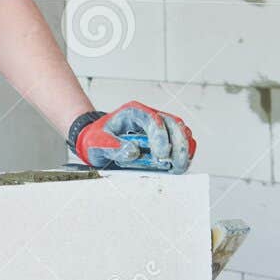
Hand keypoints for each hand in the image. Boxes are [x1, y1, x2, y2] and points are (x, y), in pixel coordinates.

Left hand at [73, 101, 195, 173]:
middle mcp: (149, 116)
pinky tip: (178, 166)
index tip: (161, 155)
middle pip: (174, 124)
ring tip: (179, 167)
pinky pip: (181, 142)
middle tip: (175, 164)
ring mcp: (159, 126)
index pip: (153, 119)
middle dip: (178, 145)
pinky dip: (183, 153)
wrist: (97, 140)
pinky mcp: (165, 138)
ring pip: (182, 132)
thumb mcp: (96, 141)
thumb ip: (112, 146)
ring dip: (184, 150)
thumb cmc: (97, 138)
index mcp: (133, 111)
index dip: (161, 137)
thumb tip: (133, 152)